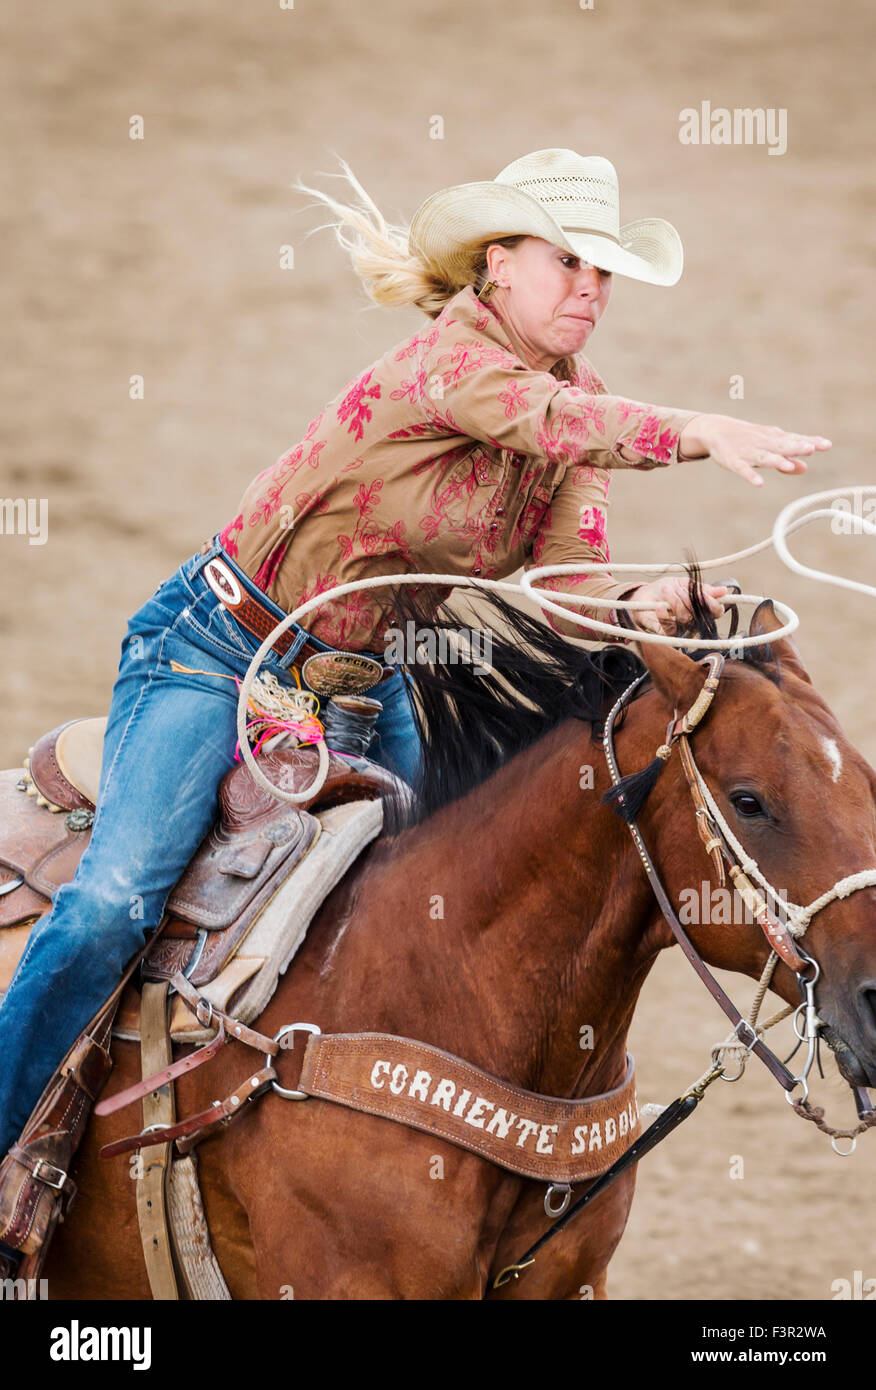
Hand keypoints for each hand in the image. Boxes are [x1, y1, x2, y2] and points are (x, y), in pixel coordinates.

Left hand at [623, 577, 727, 635]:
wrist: (641, 597)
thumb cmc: (664, 590)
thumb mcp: (683, 583)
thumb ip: (701, 588)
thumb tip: (724, 591)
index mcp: (701, 608)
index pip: (716, 611)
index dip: (713, 604)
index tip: (703, 595)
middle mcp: (694, 621)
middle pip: (700, 614)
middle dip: (688, 599)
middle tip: (676, 589)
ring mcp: (681, 629)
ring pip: (685, 619)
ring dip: (675, 603)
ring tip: (665, 591)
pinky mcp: (667, 635)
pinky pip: (670, 628)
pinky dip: (664, 615)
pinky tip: (658, 606)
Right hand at [679, 413, 830, 486]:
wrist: (716, 429)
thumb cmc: (747, 439)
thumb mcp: (768, 447)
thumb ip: (786, 458)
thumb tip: (805, 468)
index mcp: (773, 439)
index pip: (795, 440)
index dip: (810, 442)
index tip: (826, 445)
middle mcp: (763, 443)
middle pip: (782, 446)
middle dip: (796, 447)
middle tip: (811, 449)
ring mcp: (748, 451)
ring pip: (764, 457)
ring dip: (776, 460)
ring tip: (787, 465)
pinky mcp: (733, 460)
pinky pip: (743, 469)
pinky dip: (750, 475)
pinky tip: (759, 483)